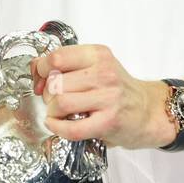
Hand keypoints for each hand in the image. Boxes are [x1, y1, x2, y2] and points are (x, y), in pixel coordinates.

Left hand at [30, 43, 173, 147]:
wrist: (148, 111)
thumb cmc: (118, 90)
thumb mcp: (95, 67)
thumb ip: (66, 64)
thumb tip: (35, 67)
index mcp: (98, 55)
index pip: (56, 57)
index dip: (41, 70)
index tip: (41, 80)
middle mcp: (104, 73)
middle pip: (55, 82)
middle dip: (46, 94)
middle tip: (53, 100)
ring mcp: (108, 97)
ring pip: (61, 102)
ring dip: (52, 111)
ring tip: (59, 113)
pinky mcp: (109, 121)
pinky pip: (72, 127)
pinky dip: (58, 128)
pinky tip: (57, 125)